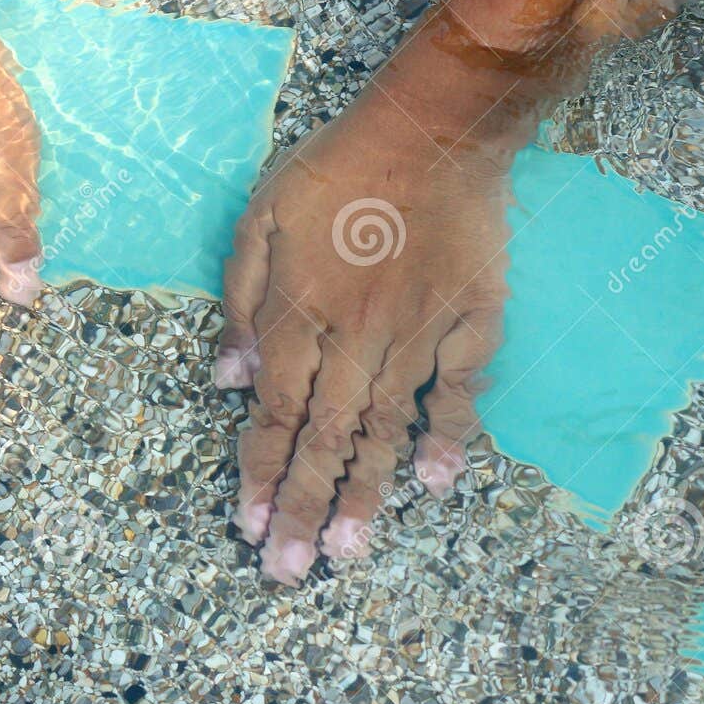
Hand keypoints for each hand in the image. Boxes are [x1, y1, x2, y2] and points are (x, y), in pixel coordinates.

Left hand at [216, 82, 510, 584]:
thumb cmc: (338, 169)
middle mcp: (358, 339)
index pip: (277, 415)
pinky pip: (460, 391)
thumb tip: (231, 381)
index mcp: (301, 316)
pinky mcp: (471, 322)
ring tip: (352, 553)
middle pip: (326, 438)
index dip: (262, 475)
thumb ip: (242, 302)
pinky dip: (449, 436)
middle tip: (291, 575)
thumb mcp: (261, 217)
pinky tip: (437, 483)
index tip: (251, 531)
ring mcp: (419, 335)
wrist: (435, 128)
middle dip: (306, 510)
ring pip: (386, 428)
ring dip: (367, 494)